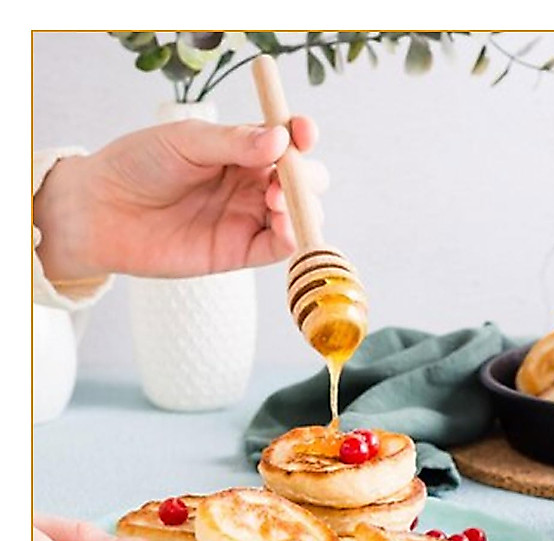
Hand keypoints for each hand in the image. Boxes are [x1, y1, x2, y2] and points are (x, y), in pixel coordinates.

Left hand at [33, 116, 325, 281]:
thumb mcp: (185, 141)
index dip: (301, 136)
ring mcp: (248, 218)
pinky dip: (291, 238)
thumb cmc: (137, 165)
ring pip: (298, 214)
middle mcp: (250, 184)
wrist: (102, 210)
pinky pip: (279, 247)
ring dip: (301, 207)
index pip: (286, 142)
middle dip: (306, 177)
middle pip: (302, 181)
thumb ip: (233, 142)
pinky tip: (284, 226)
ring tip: (276, 200)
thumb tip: (281, 141)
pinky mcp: (241, 251)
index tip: (304, 132)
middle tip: (285, 175)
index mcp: (241, 149)